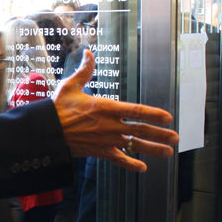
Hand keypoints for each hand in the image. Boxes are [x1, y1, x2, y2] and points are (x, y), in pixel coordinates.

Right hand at [52, 49, 178, 171]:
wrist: (46, 131)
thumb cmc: (57, 108)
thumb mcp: (71, 86)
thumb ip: (85, 71)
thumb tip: (88, 53)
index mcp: (105, 107)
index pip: (136, 110)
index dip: (154, 114)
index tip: (168, 117)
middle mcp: (109, 125)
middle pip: (140, 130)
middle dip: (160, 134)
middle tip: (176, 138)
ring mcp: (105, 140)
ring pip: (134, 146)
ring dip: (153, 149)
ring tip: (168, 153)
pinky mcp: (99, 152)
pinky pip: (118, 160)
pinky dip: (131, 164)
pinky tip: (143, 168)